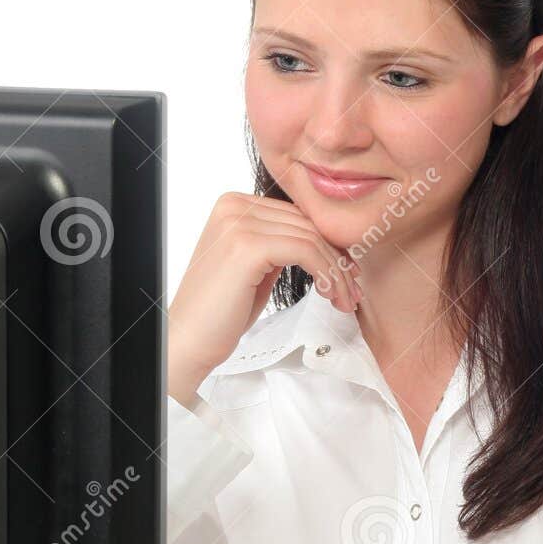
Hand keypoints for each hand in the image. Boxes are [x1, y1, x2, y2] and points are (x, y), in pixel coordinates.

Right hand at [167, 191, 360, 404]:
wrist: (190, 339)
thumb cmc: (223, 310)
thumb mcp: (257, 266)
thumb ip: (282, 244)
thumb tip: (327, 243)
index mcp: (233, 204)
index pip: (297, 215)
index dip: (328, 244)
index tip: (348, 273)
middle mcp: (233, 205)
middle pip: (306, 224)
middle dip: (337, 259)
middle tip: (352, 290)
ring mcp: (238, 223)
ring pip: (311, 239)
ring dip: (336, 272)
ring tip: (345, 300)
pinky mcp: (248, 246)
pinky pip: (306, 251)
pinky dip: (326, 274)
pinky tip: (330, 295)